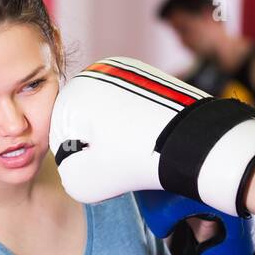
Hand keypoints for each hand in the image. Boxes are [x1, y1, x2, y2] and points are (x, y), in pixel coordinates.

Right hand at [50, 56, 254, 215]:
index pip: (61, 136)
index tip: (103, 166)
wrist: (193, 142)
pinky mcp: (152, 77)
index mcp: (75, 90)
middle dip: (98, 145)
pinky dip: (136, 124)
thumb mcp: (83, 183)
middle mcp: (99, 71)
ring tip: (137, 149)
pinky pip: (132, 107)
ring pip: (109, 115)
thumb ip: (66, 175)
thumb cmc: (136, 161)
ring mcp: (128, 70)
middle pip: (86, 122)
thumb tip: (76, 163)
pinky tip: (149, 137)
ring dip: (117, 136)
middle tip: (121, 160)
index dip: (79, 160)